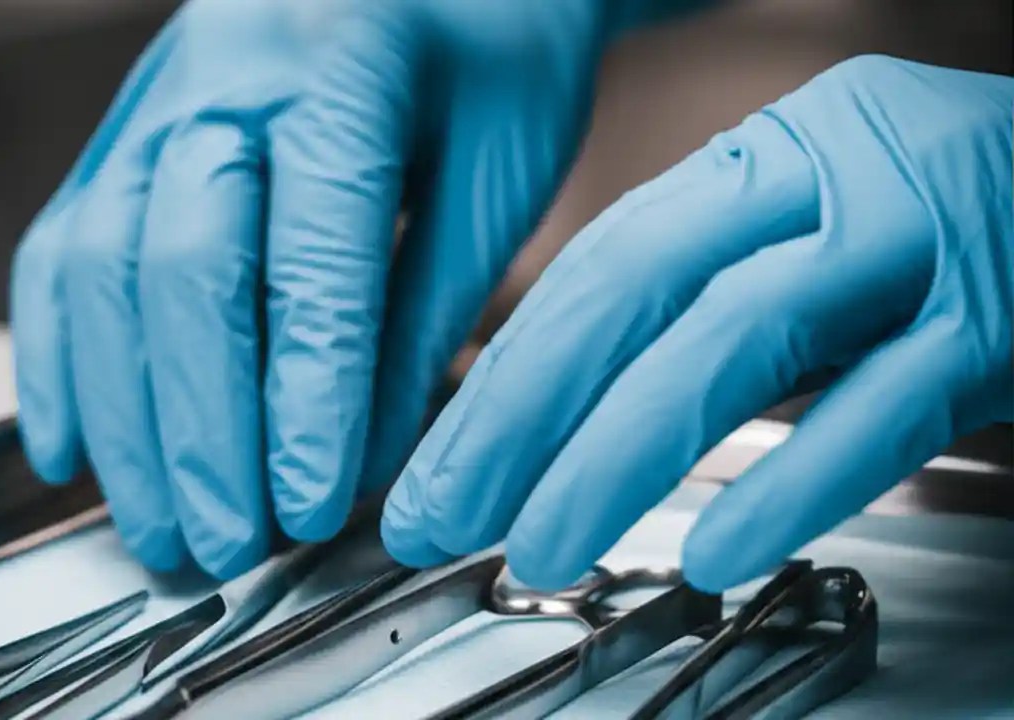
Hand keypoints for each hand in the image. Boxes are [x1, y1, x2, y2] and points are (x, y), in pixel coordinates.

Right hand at [11, 0, 620, 576]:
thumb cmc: (490, 53)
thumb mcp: (495, 173)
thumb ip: (422, 307)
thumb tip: (356, 454)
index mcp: (344, 64)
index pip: (311, 257)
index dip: (304, 396)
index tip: (309, 502)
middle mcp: (224, 73)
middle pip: (178, 266)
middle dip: (197, 427)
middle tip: (228, 542)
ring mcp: (153, 100)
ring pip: (96, 268)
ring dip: (120, 416)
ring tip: (156, 527)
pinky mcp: (119, 135)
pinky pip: (57, 250)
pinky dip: (57, 360)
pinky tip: (73, 445)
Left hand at [381, 56, 1013, 590]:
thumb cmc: (950, 230)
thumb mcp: (808, 240)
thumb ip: (707, 301)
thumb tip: (570, 411)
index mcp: (765, 160)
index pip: (600, 264)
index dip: (507, 374)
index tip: (443, 463)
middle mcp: (828, 178)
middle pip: (633, 292)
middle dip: (520, 415)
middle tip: (446, 512)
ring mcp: (914, 240)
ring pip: (734, 340)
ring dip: (617, 457)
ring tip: (544, 544)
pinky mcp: (1000, 317)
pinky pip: (880, 408)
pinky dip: (788, 484)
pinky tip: (714, 551)